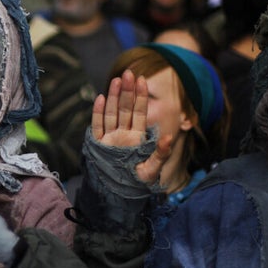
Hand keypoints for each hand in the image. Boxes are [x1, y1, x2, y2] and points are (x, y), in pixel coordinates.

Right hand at [91, 70, 171, 184]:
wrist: (119, 195)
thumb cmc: (137, 184)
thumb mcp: (152, 169)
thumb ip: (161, 153)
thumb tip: (169, 137)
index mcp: (137, 137)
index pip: (139, 112)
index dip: (140, 96)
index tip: (142, 79)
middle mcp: (123, 134)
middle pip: (125, 108)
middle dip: (127, 91)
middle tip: (129, 73)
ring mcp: (110, 138)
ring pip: (112, 112)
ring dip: (114, 97)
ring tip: (117, 80)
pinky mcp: (98, 144)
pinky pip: (98, 126)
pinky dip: (98, 113)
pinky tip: (101, 98)